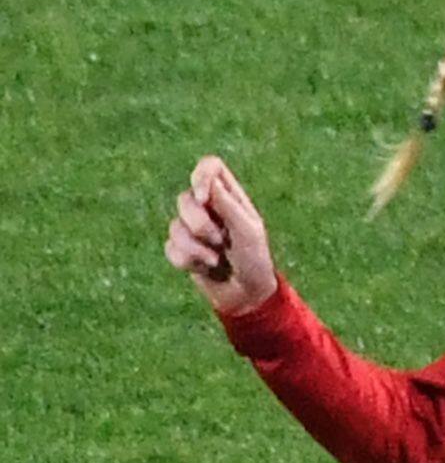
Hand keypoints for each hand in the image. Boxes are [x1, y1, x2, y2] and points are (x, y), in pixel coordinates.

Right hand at [165, 157, 280, 317]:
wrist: (248, 296)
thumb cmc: (254, 260)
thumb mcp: (247, 231)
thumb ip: (228, 205)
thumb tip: (209, 180)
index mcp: (230, 197)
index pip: (210, 166)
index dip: (200, 175)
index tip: (202, 196)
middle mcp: (209, 208)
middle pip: (184, 199)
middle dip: (200, 224)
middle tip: (221, 241)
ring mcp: (193, 228)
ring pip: (174, 226)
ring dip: (196, 248)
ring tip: (216, 260)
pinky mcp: (182, 249)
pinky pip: (171, 248)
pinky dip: (189, 261)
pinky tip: (206, 269)